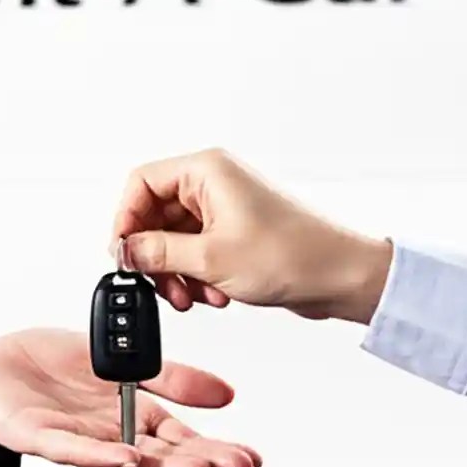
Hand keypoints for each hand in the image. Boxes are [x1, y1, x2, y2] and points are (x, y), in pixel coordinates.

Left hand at [0, 328, 260, 466]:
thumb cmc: (45, 368)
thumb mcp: (118, 360)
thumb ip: (169, 377)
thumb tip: (224, 394)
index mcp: (127, 418)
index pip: (179, 441)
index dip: (214, 450)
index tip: (248, 457)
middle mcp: (104, 437)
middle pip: (160, 459)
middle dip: (200, 464)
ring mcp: (72, 442)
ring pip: (122, 463)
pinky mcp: (37, 438)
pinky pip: (72, 450)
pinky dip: (102, 455)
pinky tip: (128, 456)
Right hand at [112, 149, 393, 323]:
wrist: (342, 277)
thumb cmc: (295, 255)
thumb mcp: (210, 258)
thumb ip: (157, 252)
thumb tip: (124, 251)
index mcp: (206, 171)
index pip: (140, 183)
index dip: (125, 220)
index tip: (124, 254)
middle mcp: (213, 183)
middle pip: (154, 214)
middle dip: (154, 255)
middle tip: (159, 283)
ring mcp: (224, 208)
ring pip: (173, 238)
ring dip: (176, 271)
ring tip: (191, 296)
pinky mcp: (234, 233)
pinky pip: (195, 251)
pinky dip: (195, 275)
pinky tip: (212, 294)